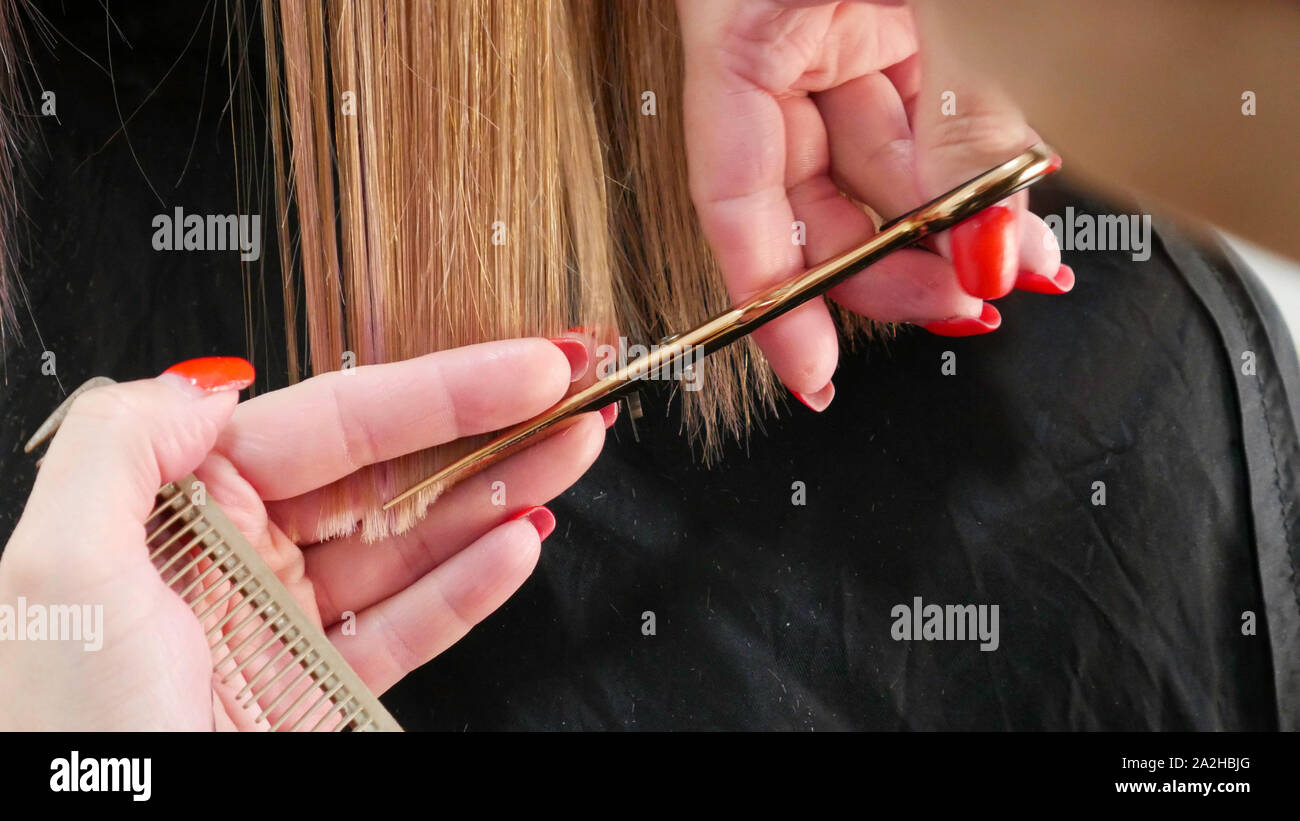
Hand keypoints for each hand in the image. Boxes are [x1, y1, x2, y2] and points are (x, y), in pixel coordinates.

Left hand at [0, 340, 605, 729]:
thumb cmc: (62, 735)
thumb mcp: (59, 572)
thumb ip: (124, 445)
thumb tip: (216, 384)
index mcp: (186, 504)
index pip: (337, 422)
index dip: (444, 389)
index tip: (525, 367)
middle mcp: (243, 550)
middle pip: (395, 473)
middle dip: (493, 429)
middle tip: (571, 396)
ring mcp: (292, 618)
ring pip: (418, 542)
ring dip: (503, 496)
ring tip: (572, 456)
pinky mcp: (324, 684)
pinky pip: (411, 624)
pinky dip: (472, 587)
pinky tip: (517, 547)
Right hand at [678, 0, 1069, 409]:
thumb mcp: (955, 5)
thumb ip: (963, 123)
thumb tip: (988, 249)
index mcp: (744, 23)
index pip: (734, 191)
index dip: (771, 297)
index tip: (813, 371)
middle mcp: (787, 38)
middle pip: (812, 197)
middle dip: (891, 265)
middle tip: (963, 301)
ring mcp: (847, 30)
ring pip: (883, 168)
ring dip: (953, 225)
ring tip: (1024, 257)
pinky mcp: (905, 21)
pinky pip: (930, 122)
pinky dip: (974, 170)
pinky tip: (1015, 207)